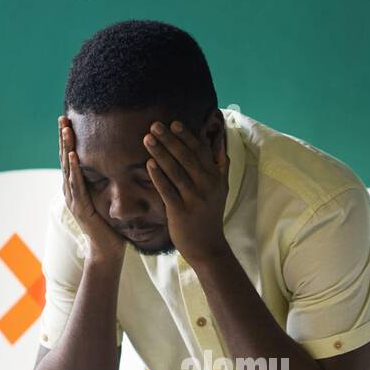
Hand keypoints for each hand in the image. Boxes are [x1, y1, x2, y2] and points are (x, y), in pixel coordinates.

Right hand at [58, 117, 124, 263]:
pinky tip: (74, 156)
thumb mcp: (108, 200)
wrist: (107, 252)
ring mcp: (74, 201)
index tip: (68, 121)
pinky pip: (77, 185)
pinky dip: (74, 170)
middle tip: (62, 117)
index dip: (68, 140)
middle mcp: (71, 192)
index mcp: (77, 189)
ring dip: (66, 148)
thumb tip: (119, 165)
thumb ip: (108, 184)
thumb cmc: (111, 227)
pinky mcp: (81, 209)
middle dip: (63, 138)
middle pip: (65, 159)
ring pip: (68, 169)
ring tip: (65, 129)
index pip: (71, 159)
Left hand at [142, 119, 229, 265]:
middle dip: (170, 140)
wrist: (208, 246)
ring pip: (176, 171)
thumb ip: (220, 165)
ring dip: (161, 153)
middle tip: (155, 125)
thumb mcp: (222, 189)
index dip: (187, 136)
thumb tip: (221, 140)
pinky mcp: (181, 211)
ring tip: (148, 139)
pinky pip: (168, 190)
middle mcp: (207, 186)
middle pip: (186, 157)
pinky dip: (158, 177)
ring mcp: (194, 199)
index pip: (201, 151)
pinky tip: (149, 164)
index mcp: (216, 177)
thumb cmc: (210, 215)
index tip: (174, 123)